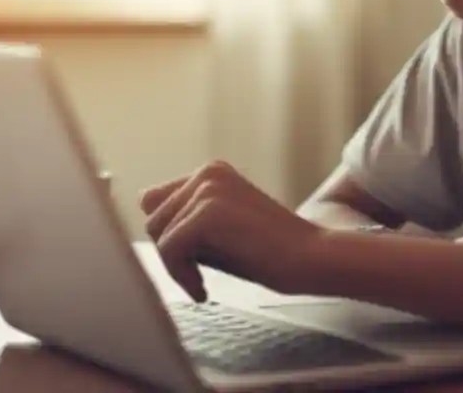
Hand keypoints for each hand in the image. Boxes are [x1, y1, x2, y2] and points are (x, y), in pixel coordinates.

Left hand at [140, 161, 321, 301]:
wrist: (310, 257)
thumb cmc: (270, 252)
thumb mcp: (221, 229)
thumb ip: (189, 223)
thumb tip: (153, 231)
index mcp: (212, 172)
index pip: (156, 202)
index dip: (168, 235)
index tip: (189, 262)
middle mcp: (207, 172)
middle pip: (152, 218)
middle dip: (170, 252)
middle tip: (198, 275)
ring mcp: (207, 189)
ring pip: (157, 235)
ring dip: (175, 266)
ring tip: (203, 283)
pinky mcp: (208, 212)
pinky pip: (169, 249)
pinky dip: (181, 276)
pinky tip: (204, 290)